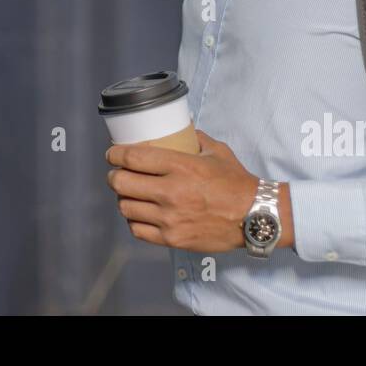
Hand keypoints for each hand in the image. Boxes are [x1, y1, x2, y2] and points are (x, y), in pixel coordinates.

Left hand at [105, 130, 258, 252]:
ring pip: (126, 207)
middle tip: (117, 173)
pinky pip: (137, 230)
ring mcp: (170, 218)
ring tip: (129, 194)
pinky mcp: (172, 239)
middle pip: (121, 183)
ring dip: (123, 198)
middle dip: (114, 176)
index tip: (112, 154)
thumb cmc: (235, 182)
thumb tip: (180, 126)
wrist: (254, 216)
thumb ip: (194, 137)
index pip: (133, 158)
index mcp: (181, 166)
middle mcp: (171, 192)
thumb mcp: (216, 151)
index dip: (115, 154)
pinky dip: (134, 221)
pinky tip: (139, 214)